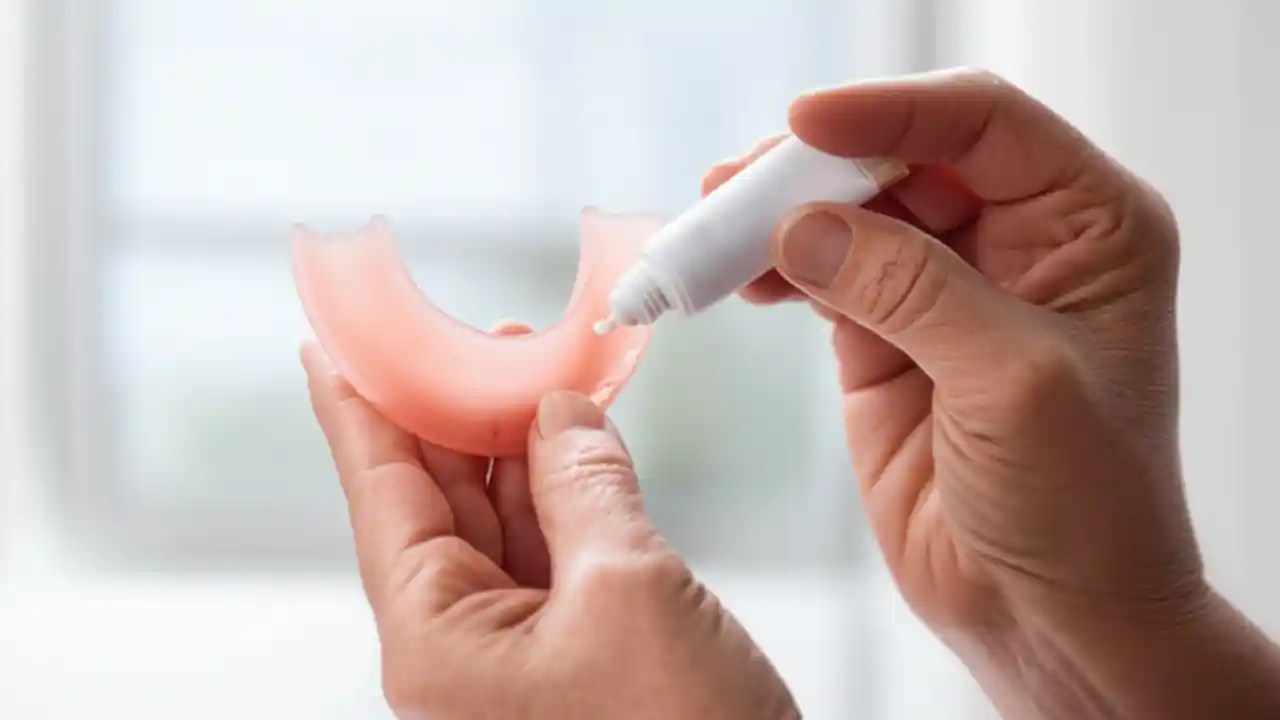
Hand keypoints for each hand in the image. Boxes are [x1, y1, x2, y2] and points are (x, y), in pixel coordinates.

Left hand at [301, 337, 796, 719]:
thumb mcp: (630, 588)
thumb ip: (586, 486)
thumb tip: (561, 412)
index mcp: (438, 642)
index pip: (382, 499)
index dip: (358, 413)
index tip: (330, 349)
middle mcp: (464, 649)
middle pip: (436, 507)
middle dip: (450, 414)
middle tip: (457, 332)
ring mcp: (519, 656)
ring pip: (499, 525)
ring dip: (514, 446)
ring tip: (524, 364)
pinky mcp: (576, 655)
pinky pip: (552, 553)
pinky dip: (565, 491)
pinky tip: (574, 438)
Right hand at [706, 68, 1279, 717]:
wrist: (1052, 615)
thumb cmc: (1085, 506)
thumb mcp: (1012, 382)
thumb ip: (910, 290)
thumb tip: (801, 227)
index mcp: (1087, 225)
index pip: (982, 122)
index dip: (889, 110)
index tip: (802, 122)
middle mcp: (1019, 242)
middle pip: (899, 160)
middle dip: (812, 169)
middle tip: (729, 191)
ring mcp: (945, 290)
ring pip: (848, 214)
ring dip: (777, 218)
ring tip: (713, 236)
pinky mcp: (886, 340)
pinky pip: (819, 276)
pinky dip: (772, 269)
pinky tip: (737, 278)